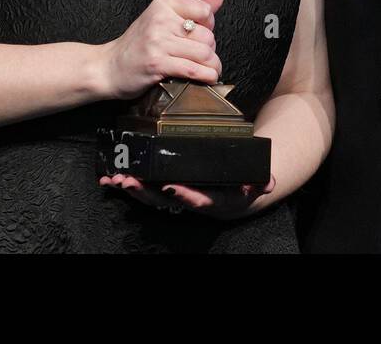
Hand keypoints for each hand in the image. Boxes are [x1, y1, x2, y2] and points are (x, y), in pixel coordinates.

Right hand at [98, 0, 223, 99]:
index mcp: (162, 5)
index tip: (201, 34)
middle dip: (210, 50)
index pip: (203, 10)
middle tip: (202, 57)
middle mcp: (160, 20)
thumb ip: (191, 8)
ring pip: (204, 53)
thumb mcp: (161, 19)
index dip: (209, 25)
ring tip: (209, 70)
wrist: (108, 67)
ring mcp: (158, 42)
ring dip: (212, 66)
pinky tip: (208, 78)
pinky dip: (206, 76)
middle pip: (207, 35)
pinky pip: (193, 69)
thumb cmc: (137, 45)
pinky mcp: (157, 63)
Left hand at [98, 173, 274, 219]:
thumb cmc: (244, 185)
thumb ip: (261, 182)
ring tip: (117, 179)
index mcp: (211, 199)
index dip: (183, 195)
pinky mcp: (167, 189)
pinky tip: (111, 179)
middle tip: (129, 181)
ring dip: (133, 189)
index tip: (170, 187)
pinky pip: (146, 188)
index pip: (196, 199)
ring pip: (151, 196)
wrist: (236, 195)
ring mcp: (177, 196)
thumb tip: (269, 181)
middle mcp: (191, 201)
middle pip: (165, 200)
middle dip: (145, 192)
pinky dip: (129, 184)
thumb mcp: (256, 183)